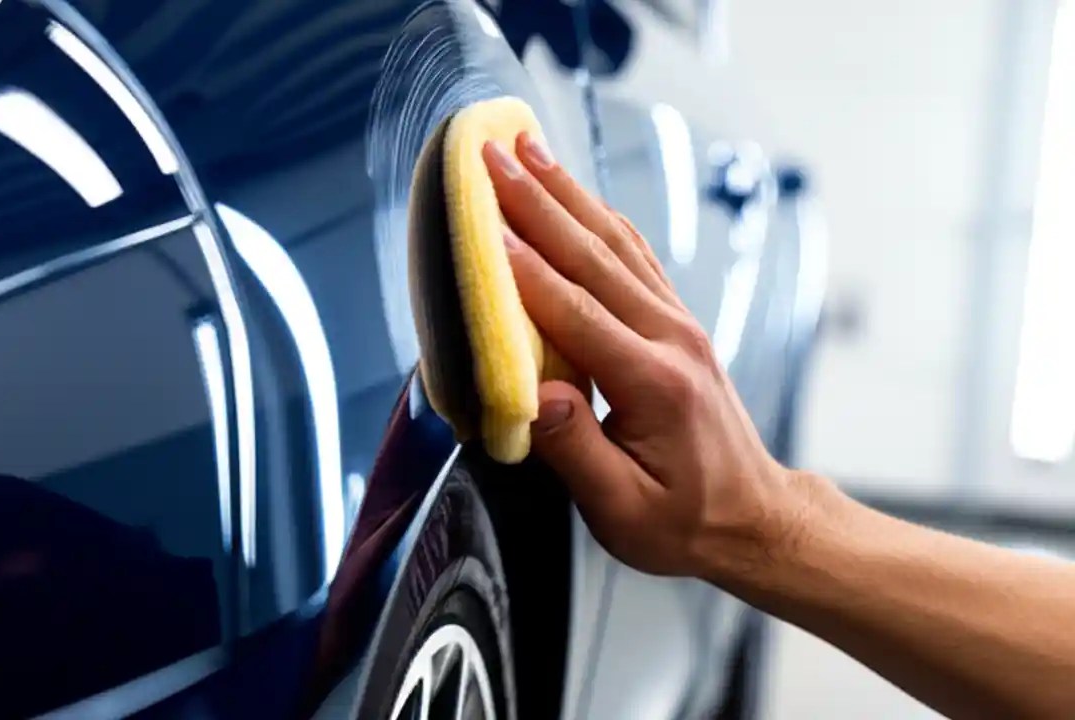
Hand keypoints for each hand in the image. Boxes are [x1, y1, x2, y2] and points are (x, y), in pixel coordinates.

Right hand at [482, 133, 816, 582]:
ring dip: (567, 191)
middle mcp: (670, 339)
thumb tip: (533, 395)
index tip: (482, 226)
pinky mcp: (677, 324)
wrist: (755, 519)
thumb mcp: (622, 509)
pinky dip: (601, 216)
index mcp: (652, 382)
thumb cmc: (687, 522)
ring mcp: (678, 325)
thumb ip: (574, 450)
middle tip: (491, 154)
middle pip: (593, 255)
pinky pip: (635, 255)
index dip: (523, 269)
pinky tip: (577, 192)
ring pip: (615, 242)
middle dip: (537, 199)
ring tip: (528, 146)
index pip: (575, 312)